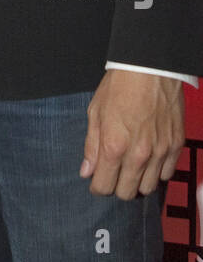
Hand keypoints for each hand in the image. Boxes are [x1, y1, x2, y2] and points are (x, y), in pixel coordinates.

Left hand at [81, 69, 184, 198]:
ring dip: (138, 181)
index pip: (104, 186)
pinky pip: (167, 174)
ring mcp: (160, 151)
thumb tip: (87, 171)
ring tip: (132, 167)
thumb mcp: (95, 112)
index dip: (97, 186)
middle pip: (127, 193)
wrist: (149, 68)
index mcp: (114, 146)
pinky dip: (157, 172)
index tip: (96, 181)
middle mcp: (138, 154)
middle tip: (114, 173)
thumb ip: (92, 145)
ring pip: (148, 188)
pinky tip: (149, 160)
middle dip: (116, 186)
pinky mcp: (175, 145)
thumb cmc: (119, 86)